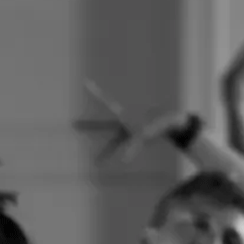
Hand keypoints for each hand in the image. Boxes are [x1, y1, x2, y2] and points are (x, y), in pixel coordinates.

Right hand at [72, 81, 190, 164]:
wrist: (170, 124)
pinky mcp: (132, 138)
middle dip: (88, 125)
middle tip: (73, 124)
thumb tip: (124, 161)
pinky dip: (110, 155)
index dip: (94, 92)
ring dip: (103, 151)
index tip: (85, 81)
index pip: (106, 102)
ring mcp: (127, 131)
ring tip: (92, 159)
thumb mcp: (144, 136)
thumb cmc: (158, 124)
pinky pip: (120, 149)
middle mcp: (123, 122)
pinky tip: (100, 162)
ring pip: (111, 143)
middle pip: (102, 124)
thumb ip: (133, 147)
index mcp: (123, 115)